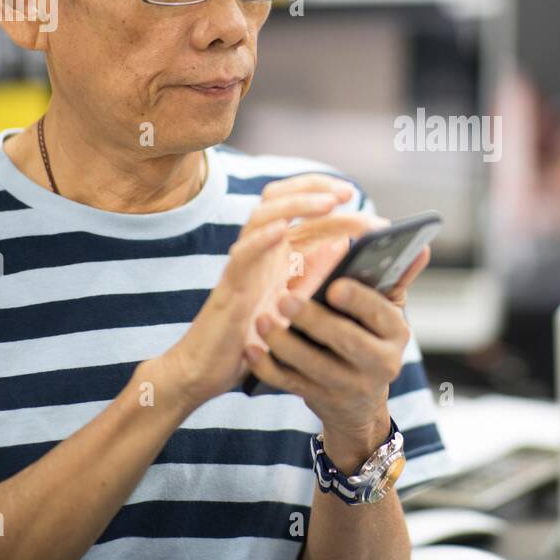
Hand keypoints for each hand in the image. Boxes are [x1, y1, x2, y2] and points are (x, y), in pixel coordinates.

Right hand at [164, 174, 357, 408]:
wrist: (208, 371)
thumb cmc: (253, 337)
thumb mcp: (295, 301)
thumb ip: (315, 275)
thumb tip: (348, 249)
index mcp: (272, 251)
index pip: (294, 204)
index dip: (320, 191)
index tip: (351, 192)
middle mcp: (256, 251)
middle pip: (277, 199)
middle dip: (313, 188)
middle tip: (348, 192)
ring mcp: (242, 267)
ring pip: (261, 217)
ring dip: (296, 205)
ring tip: (328, 204)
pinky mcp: (229, 289)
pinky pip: (241, 257)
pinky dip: (260, 240)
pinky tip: (281, 231)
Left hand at [246, 270, 426, 447]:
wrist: (360, 404)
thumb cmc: (371, 341)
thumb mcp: (388, 315)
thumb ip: (397, 279)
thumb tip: (421, 246)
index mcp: (397, 334)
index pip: (379, 313)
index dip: (358, 299)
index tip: (335, 284)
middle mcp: (380, 364)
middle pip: (346, 341)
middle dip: (314, 320)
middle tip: (285, 298)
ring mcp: (349, 387)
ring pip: (313, 366)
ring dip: (284, 343)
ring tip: (262, 320)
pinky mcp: (320, 400)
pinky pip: (290, 385)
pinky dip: (268, 369)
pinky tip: (251, 350)